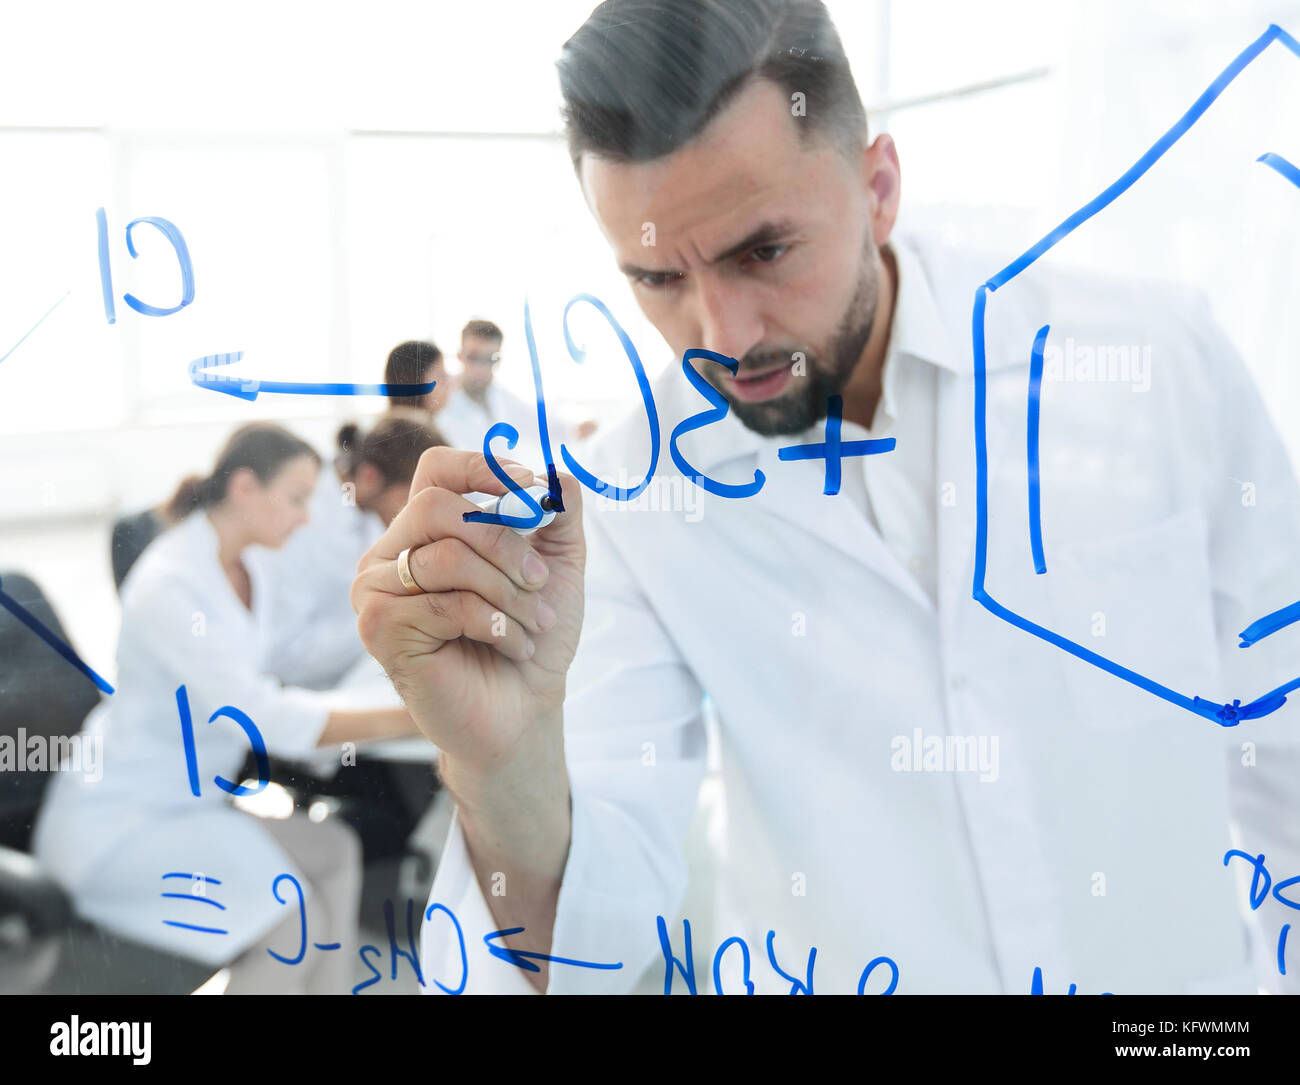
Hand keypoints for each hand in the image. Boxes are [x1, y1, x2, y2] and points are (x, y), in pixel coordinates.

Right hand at [351, 448, 584, 777]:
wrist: (523, 709)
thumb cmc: (532, 635)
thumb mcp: (557, 565)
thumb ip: (559, 513)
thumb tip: (560, 469)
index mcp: (426, 529)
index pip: (436, 470)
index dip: (482, 469)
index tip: (530, 489)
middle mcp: (391, 552)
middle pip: (438, 507)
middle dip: (504, 544)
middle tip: (538, 582)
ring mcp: (376, 589)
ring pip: (446, 558)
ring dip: (507, 593)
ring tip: (534, 624)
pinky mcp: (378, 627)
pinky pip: (442, 603)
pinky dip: (491, 623)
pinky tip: (508, 644)